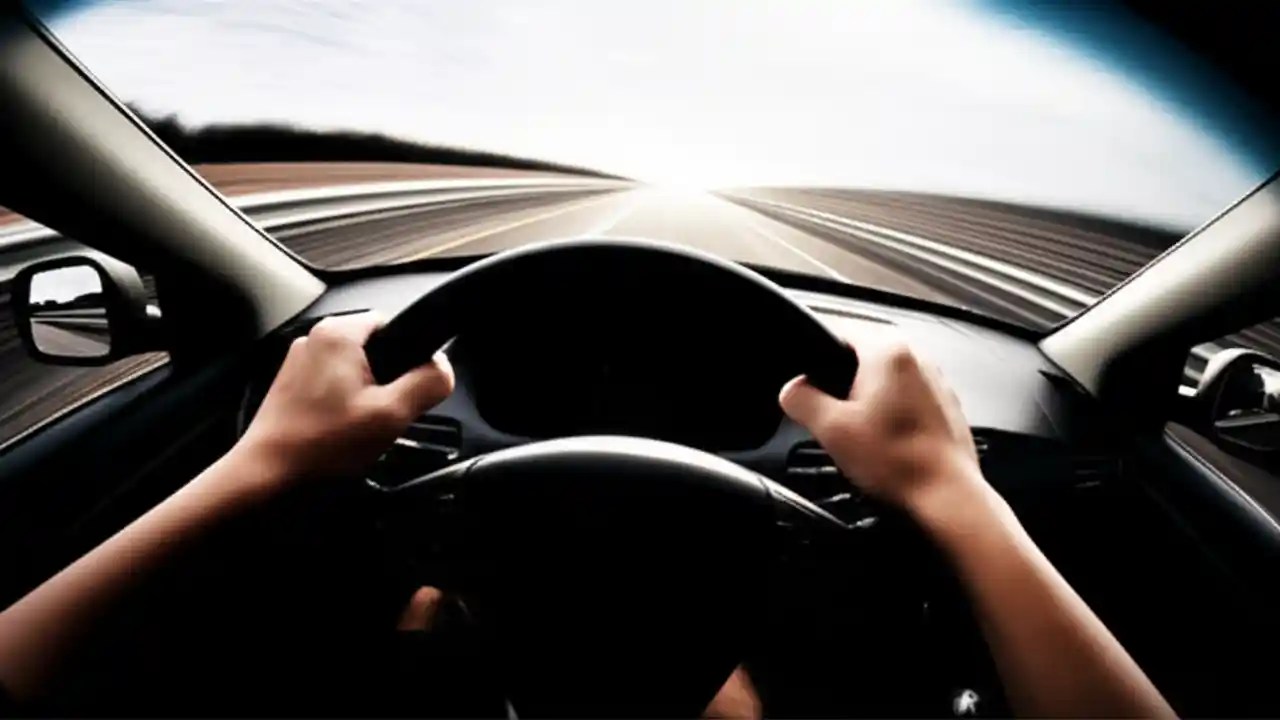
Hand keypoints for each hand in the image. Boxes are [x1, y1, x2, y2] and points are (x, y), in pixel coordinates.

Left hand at [236, 312, 453, 490]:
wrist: (267, 478)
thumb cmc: (324, 445)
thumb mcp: (391, 415)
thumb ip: (428, 383)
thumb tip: (444, 368)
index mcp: (339, 332)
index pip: (396, 324)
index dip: (412, 357)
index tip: (409, 391)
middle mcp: (315, 338)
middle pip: (376, 348)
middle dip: (388, 380)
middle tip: (386, 415)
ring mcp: (298, 362)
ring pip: (354, 369)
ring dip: (366, 395)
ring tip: (360, 428)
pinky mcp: (290, 386)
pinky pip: (333, 385)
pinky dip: (343, 405)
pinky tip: (340, 432)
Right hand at [778, 325, 985, 514]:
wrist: (946, 495)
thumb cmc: (897, 460)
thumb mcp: (831, 429)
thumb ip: (802, 400)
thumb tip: (792, 390)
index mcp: (888, 351)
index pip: (839, 331)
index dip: (816, 356)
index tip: (807, 383)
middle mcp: (918, 357)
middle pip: (863, 356)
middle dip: (842, 382)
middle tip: (833, 416)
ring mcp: (936, 381)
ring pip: (885, 379)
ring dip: (868, 399)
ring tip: (862, 433)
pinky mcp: (945, 405)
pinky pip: (907, 398)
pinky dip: (892, 413)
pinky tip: (887, 441)